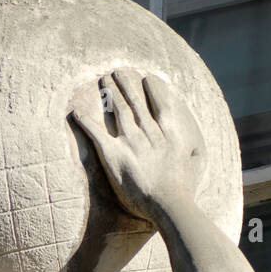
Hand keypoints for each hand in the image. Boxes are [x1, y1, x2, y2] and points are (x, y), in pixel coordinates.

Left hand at [70, 70, 207, 222]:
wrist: (167, 201)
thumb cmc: (182, 189)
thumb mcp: (192, 164)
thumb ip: (191, 152)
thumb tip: (193, 148)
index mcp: (168, 133)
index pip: (160, 104)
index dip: (153, 89)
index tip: (148, 77)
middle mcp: (149, 133)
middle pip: (136, 102)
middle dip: (127, 84)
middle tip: (119, 70)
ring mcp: (130, 142)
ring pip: (118, 111)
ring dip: (110, 93)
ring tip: (104, 79)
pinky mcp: (113, 154)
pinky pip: (96, 134)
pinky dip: (86, 121)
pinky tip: (77, 111)